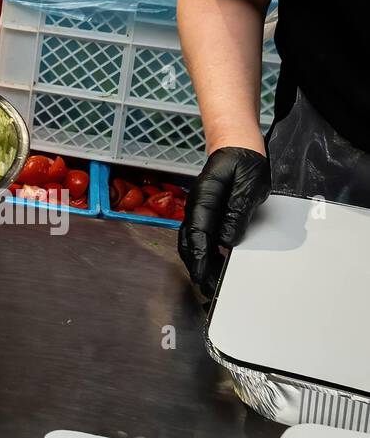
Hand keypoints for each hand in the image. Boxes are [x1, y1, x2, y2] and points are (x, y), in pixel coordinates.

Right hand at [178, 147, 270, 296]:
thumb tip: (228, 240)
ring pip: (191, 241)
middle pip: (188, 242)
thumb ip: (237, 212)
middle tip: (209, 290)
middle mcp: (196, 206)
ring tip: (212, 282)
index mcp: (204, 198)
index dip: (200, 261)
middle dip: (196, 268)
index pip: (197, 235)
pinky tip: (215, 263)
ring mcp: (199, 209)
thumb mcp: (248, 185)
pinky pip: (200, 236)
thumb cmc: (243, 162)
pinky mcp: (206, 212)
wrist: (237, 146)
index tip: (206, 280)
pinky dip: (204, 253)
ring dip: (199, 262)